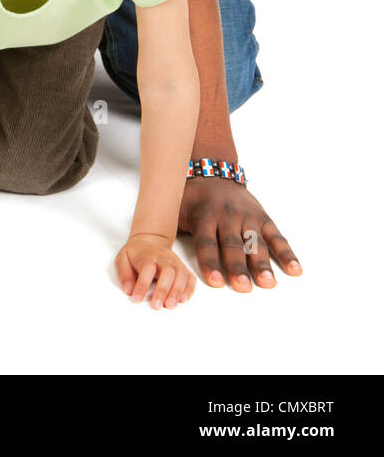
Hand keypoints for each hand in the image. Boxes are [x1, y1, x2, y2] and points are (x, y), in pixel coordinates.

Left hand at [115, 234, 195, 308]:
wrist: (151, 240)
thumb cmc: (136, 254)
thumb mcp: (122, 259)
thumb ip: (124, 274)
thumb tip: (129, 290)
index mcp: (147, 256)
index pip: (147, 268)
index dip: (142, 285)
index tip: (136, 299)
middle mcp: (164, 259)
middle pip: (168, 272)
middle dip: (163, 290)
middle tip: (157, 305)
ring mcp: (175, 263)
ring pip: (181, 275)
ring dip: (177, 292)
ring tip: (170, 305)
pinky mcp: (183, 269)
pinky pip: (190, 278)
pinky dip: (189, 289)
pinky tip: (182, 300)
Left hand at [178, 177, 301, 290]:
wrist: (210, 169)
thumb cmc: (190, 197)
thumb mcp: (175, 208)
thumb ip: (172, 230)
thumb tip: (162, 259)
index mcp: (204, 215)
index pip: (207, 242)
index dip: (210, 262)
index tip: (216, 282)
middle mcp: (227, 215)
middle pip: (232, 244)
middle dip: (238, 267)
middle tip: (243, 287)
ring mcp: (247, 216)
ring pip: (255, 241)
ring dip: (262, 263)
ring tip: (268, 283)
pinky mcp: (262, 217)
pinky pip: (276, 236)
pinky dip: (287, 252)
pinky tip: (295, 270)